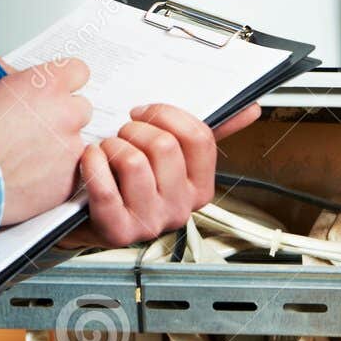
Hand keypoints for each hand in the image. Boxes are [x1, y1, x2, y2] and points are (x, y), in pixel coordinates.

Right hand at [0, 56, 92, 224]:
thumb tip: (1, 73)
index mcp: (46, 85)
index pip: (77, 70)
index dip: (61, 79)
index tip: (50, 87)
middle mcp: (65, 116)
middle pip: (80, 107)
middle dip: (60, 113)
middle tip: (33, 121)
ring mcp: (68, 152)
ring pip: (72, 143)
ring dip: (55, 145)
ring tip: (22, 153)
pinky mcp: (66, 183)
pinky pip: (67, 174)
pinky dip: (50, 174)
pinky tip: (24, 173)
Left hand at [80, 101, 260, 246]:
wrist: (90, 219)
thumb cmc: (130, 182)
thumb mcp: (171, 159)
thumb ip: (206, 134)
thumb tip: (250, 109)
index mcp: (200, 188)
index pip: (198, 137)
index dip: (165, 114)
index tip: (143, 112)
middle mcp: (181, 209)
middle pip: (164, 146)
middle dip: (134, 129)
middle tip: (122, 135)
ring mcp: (151, 223)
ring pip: (133, 161)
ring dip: (111, 146)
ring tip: (107, 151)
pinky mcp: (118, 232)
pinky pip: (105, 186)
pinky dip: (93, 163)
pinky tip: (91, 159)